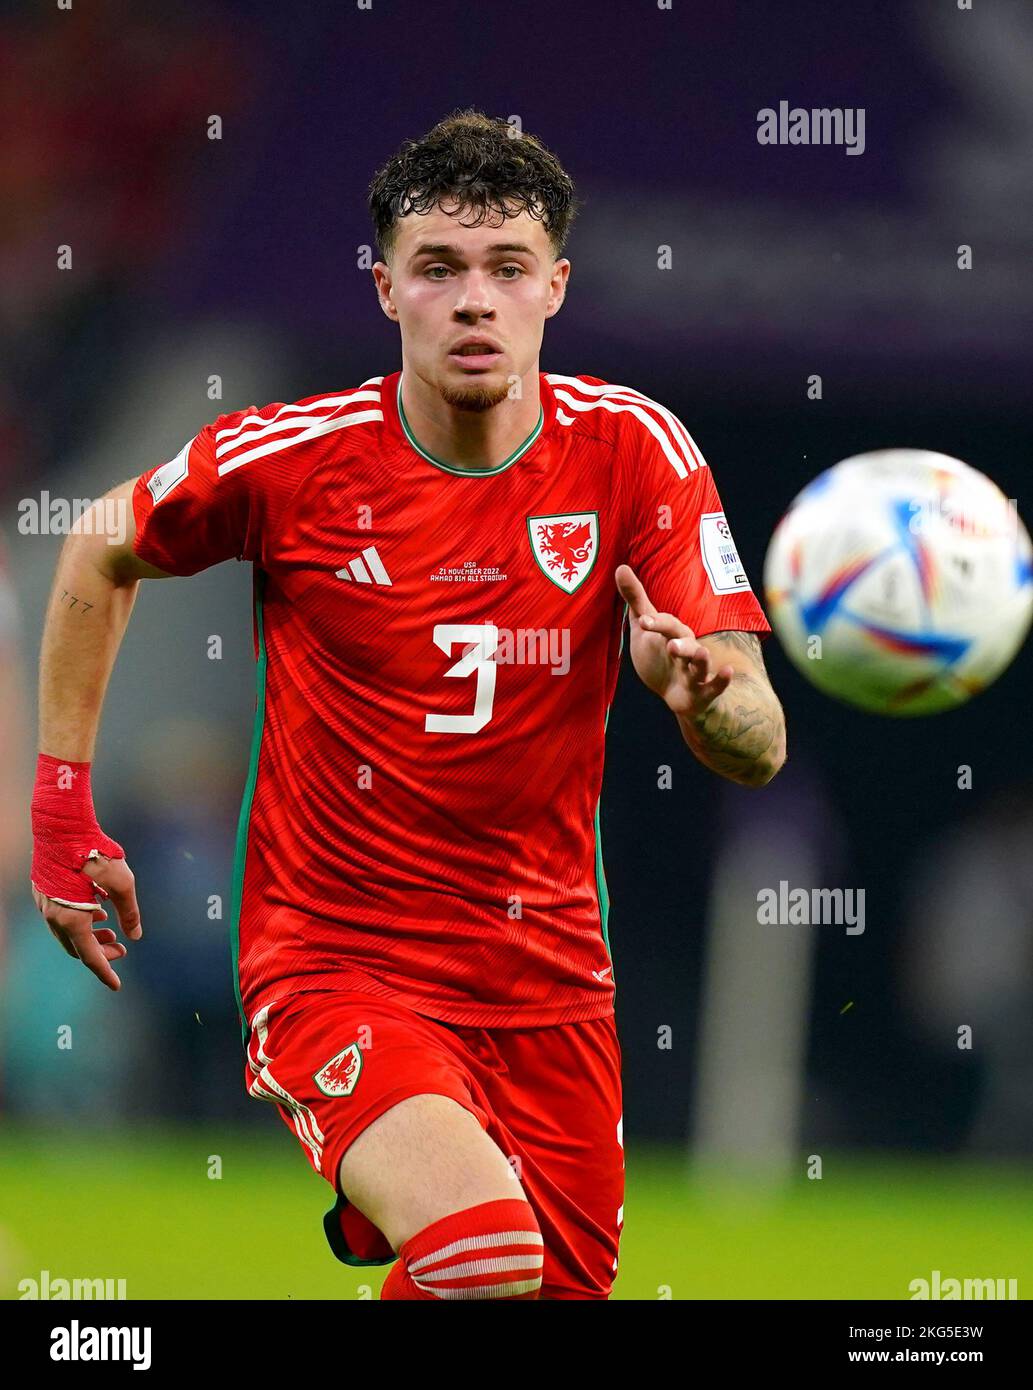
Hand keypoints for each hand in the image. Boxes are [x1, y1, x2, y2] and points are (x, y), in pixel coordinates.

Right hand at [32, 854, 141, 990]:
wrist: (63, 828)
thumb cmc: (95, 854)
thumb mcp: (122, 883)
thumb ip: (129, 912)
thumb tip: (135, 935)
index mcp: (72, 920)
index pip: (90, 957)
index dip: (105, 972)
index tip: (117, 985)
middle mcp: (54, 917)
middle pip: (78, 948)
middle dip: (100, 952)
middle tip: (121, 949)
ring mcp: (46, 905)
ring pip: (68, 933)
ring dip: (90, 936)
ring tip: (109, 927)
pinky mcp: (44, 892)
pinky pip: (62, 917)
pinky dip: (79, 921)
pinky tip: (96, 908)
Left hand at [614, 564, 733, 719]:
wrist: (676, 694)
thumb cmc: (660, 656)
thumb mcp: (644, 628)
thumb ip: (635, 600)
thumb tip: (620, 567)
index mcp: (674, 633)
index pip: (664, 625)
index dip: (655, 623)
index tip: (643, 621)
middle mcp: (687, 649)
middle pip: (684, 641)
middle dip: (679, 642)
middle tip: (670, 644)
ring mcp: (695, 671)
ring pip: (700, 663)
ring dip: (699, 659)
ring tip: (699, 654)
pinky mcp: (702, 693)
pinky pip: (715, 687)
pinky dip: (722, 680)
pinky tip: (728, 672)